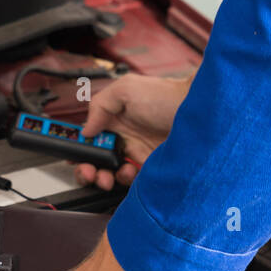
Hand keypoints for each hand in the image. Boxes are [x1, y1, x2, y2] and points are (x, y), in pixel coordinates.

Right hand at [75, 70, 195, 189]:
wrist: (198, 115)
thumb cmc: (166, 97)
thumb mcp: (126, 90)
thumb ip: (100, 106)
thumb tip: (86, 130)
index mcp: (113, 118)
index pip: (88, 136)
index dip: (77, 148)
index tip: (71, 156)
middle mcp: (122, 136)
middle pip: (95, 159)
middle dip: (86, 168)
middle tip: (87, 171)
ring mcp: (135, 152)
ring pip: (108, 173)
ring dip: (101, 177)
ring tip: (104, 176)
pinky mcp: (148, 167)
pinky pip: (129, 180)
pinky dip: (123, 180)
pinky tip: (128, 171)